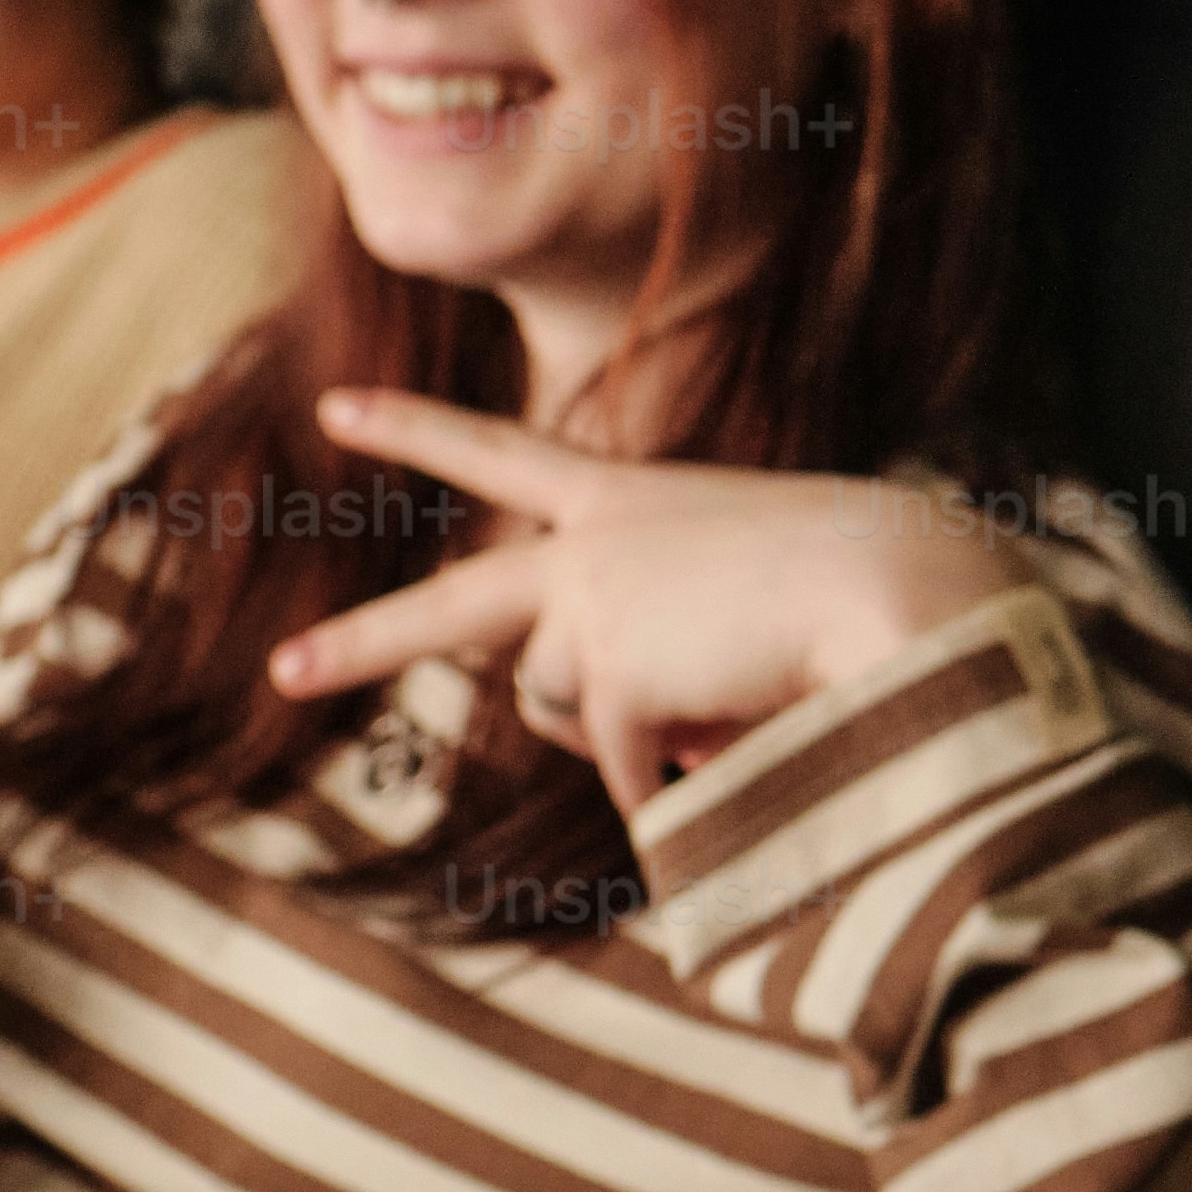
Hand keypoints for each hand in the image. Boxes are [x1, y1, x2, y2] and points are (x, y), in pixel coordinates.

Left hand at [260, 386, 1021, 792]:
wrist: (907, 586)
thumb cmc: (866, 589)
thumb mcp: (747, 601)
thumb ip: (665, 661)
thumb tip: (633, 757)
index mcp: (632, 496)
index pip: (503, 452)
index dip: (414, 429)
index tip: (337, 409)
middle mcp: (593, 543)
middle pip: (452, 608)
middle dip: (361, 644)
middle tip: (285, 672)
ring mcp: (593, 605)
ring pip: (568, 714)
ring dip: (634, 730)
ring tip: (731, 700)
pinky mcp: (610, 671)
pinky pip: (626, 770)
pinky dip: (677, 781)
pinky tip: (739, 743)